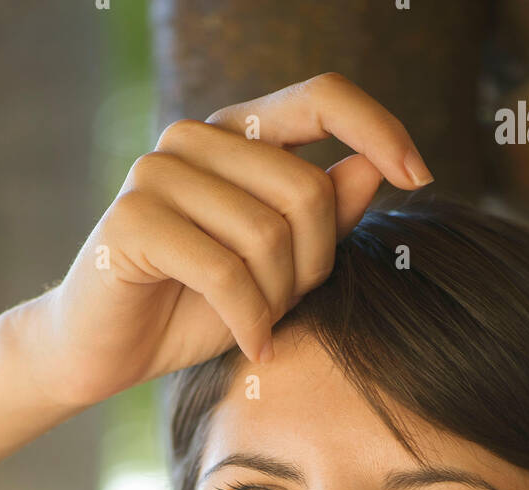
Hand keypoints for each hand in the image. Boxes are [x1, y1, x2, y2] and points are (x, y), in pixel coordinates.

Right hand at [31, 72, 431, 405]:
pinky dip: (250, 321)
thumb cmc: (193, 309)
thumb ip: (325, 216)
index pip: (322, 95)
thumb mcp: (278, 268)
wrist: (107, 354)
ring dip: (278, 300)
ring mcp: (158, 171)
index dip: (380, 127)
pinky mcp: (133, 219)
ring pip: (268, 234)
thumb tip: (383, 167)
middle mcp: (195, 138)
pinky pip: (225, 272)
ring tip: (261, 327)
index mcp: (235, 135)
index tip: (421, 176)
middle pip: (305, 190)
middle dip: (314, 265)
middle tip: (289, 308)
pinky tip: (253, 347)